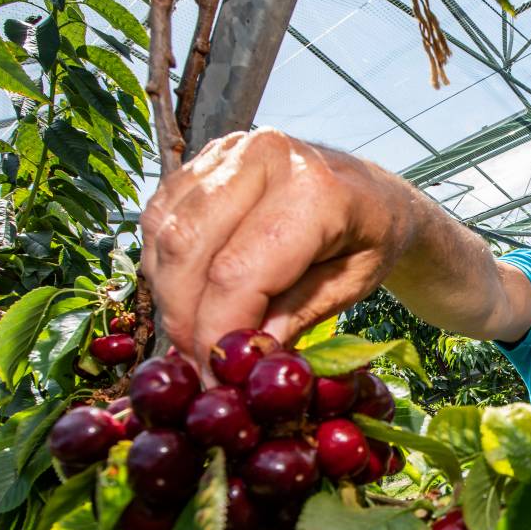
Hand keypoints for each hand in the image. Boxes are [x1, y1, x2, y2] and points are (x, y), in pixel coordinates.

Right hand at [140, 128, 415, 369]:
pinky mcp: (203, 160)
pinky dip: (165, 265)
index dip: (216, 333)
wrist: (372, 191)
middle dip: (184, 318)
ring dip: (169, 294)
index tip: (214, 378)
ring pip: (164, 235)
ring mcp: (228, 151)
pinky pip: (159, 219)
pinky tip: (191, 294)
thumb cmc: (370, 240)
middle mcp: (264, 156)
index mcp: (313, 190)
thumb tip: (243, 358)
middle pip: (187, 249)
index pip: (237, 273)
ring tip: (198, 331)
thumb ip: (297, 316)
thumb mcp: (352, 286)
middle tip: (201, 363)